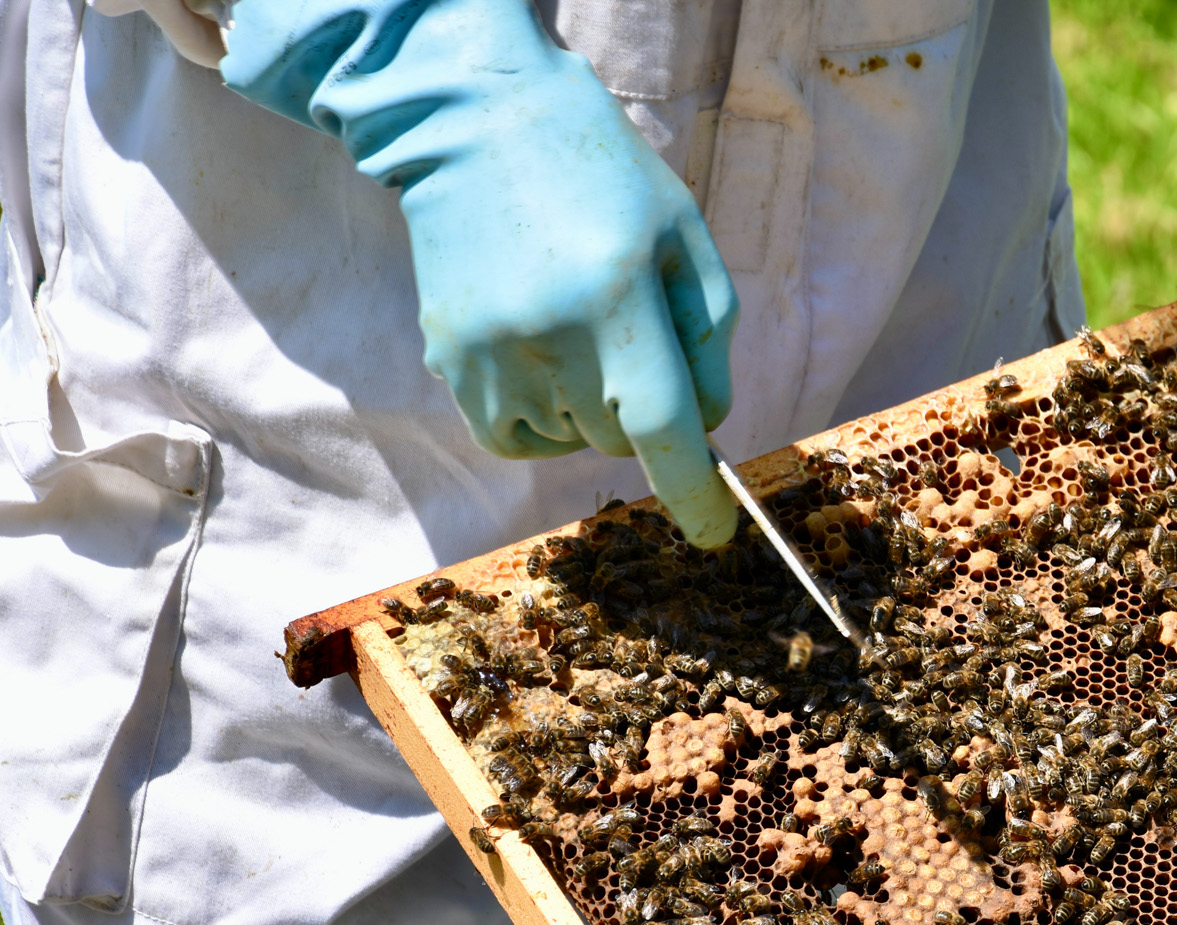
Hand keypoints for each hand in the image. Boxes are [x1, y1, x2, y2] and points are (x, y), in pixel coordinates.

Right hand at [221, 0, 739, 545]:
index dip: (691, 492)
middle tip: (629, 326)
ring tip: (575, 318)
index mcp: (615, 297)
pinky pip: (518, 438)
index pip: (660, 427)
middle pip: (622, 439)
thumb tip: (702, 431)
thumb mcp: (684, 239)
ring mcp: (488, 356)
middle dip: (644, 406)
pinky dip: (546, 416)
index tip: (715, 533)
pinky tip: (543, 349)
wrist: (479, 130)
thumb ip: (708, 338)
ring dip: (591, 405)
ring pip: (572, 441)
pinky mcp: (451, 364)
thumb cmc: (605, 182)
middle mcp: (545, 335)